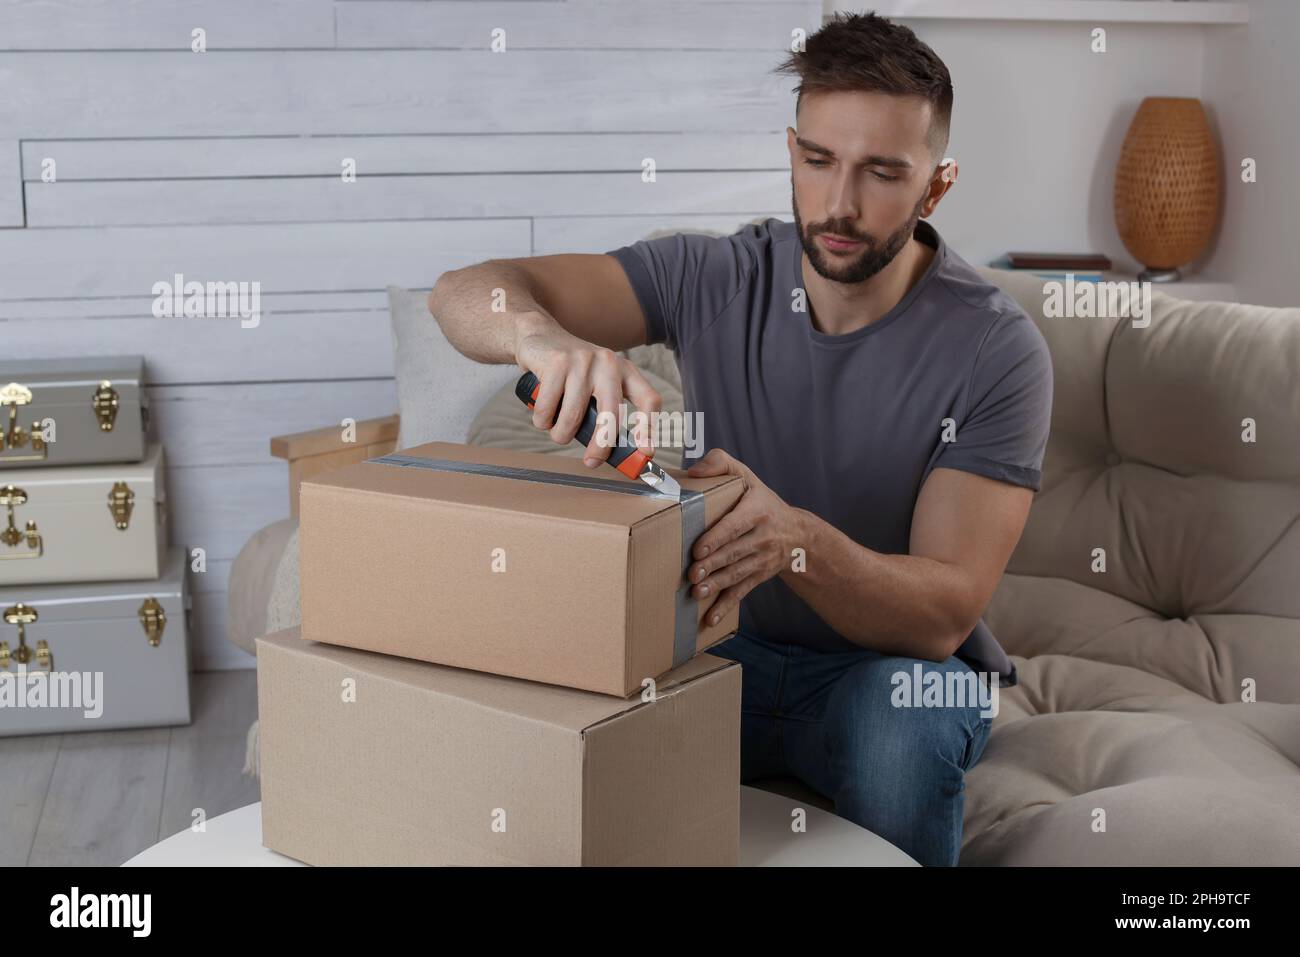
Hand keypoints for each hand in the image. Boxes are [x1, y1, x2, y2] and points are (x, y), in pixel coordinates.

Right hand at [513, 312, 660, 464]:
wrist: (541, 338)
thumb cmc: (572, 373)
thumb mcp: (597, 386)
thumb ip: (606, 414)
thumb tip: (609, 455)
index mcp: (625, 371)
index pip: (649, 399)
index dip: (649, 428)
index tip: (645, 452)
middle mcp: (608, 363)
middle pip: (611, 414)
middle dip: (601, 445)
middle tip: (592, 461)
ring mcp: (582, 361)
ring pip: (573, 417)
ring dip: (561, 435)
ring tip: (557, 432)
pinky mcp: (557, 363)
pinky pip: (548, 409)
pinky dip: (542, 421)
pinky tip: (543, 416)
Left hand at [685, 449, 802, 625]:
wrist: (798, 534)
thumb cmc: (761, 501)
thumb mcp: (746, 476)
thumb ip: (721, 463)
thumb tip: (693, 471)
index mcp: (757, 510)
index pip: (736, 525)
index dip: (718, 538)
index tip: (699, 549)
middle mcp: (763, 537)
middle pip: (734, 552)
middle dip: (713, 565)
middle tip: (692, 574)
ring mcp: (762, 559)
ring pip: (737, 574)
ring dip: (717, 585)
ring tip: (697, 592)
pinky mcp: (759, 577)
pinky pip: (742, 592)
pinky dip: (726, 607)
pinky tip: (710, 618)